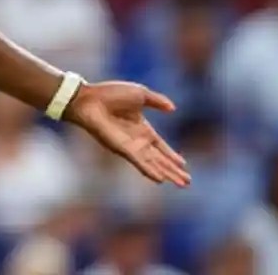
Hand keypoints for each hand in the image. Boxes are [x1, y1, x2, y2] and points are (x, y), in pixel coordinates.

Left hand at [64, 81, 190, 186]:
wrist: (90, 99)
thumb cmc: (110, 94)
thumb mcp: (140, 94)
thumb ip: (157, 101)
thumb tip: (173, 108)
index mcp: (142, 128)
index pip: (160, 146)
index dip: (171, 155)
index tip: (183, 165)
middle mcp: (137, 140)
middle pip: (159, 159)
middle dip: (174, 170)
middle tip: (187, 182)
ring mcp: (130, 146)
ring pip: (153, 164)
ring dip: (168, 174)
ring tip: (182, 185)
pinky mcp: (122, 149)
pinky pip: (139, 162)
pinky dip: (151, 171)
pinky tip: (161, 179)